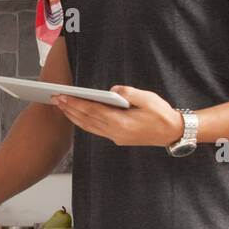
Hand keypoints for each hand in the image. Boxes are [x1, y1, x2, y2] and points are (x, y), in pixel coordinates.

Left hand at [50, 85, 183, 147]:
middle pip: (85, 120)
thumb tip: (113, 89)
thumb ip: (130, 92)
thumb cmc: (162, 114)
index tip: (61, 96)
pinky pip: (95, 130)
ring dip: (73, 116)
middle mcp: (115, 132)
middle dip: (68, 109)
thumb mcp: (149, 98)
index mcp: (121, 123)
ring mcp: (115, 137)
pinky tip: (77, 115)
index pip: (91, 111)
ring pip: (88, 127)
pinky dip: (83, 122)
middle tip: (54, 98)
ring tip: (61, 106)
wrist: (173, 132)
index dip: (75, 103)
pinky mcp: (117, 138)